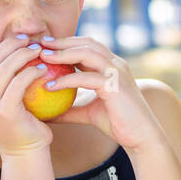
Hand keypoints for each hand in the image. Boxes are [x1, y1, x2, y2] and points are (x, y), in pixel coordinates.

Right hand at [0, 36, 58, 155]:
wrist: (24, 154)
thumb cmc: (20, 126)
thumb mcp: (4, 102)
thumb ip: (2, 81)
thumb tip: (12, 52)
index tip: (18, 41)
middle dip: (12, 46)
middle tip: (31, 42)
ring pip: (4, 69)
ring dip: (23, 55)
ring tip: (39, 52)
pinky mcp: (4, 111)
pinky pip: (18, 83)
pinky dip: (32, 72)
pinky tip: (43, 69)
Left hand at [31, 36, 164, 151]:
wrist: (141, 137)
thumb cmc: (118, 124)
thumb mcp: (88, 113)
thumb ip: (70, 109)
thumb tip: (47, 114)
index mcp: (112, 66)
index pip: (87, 46)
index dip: (66, 43)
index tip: (45, 45)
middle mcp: (116, 64)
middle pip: (86, 43)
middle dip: (62, 42)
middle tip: (40, 44)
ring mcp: (117, 73)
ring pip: (87, 53)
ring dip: (63, 54)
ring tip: (42, 58)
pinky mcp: (114, 85)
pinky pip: (86, 78)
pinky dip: (67, 79)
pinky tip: (50, 85)